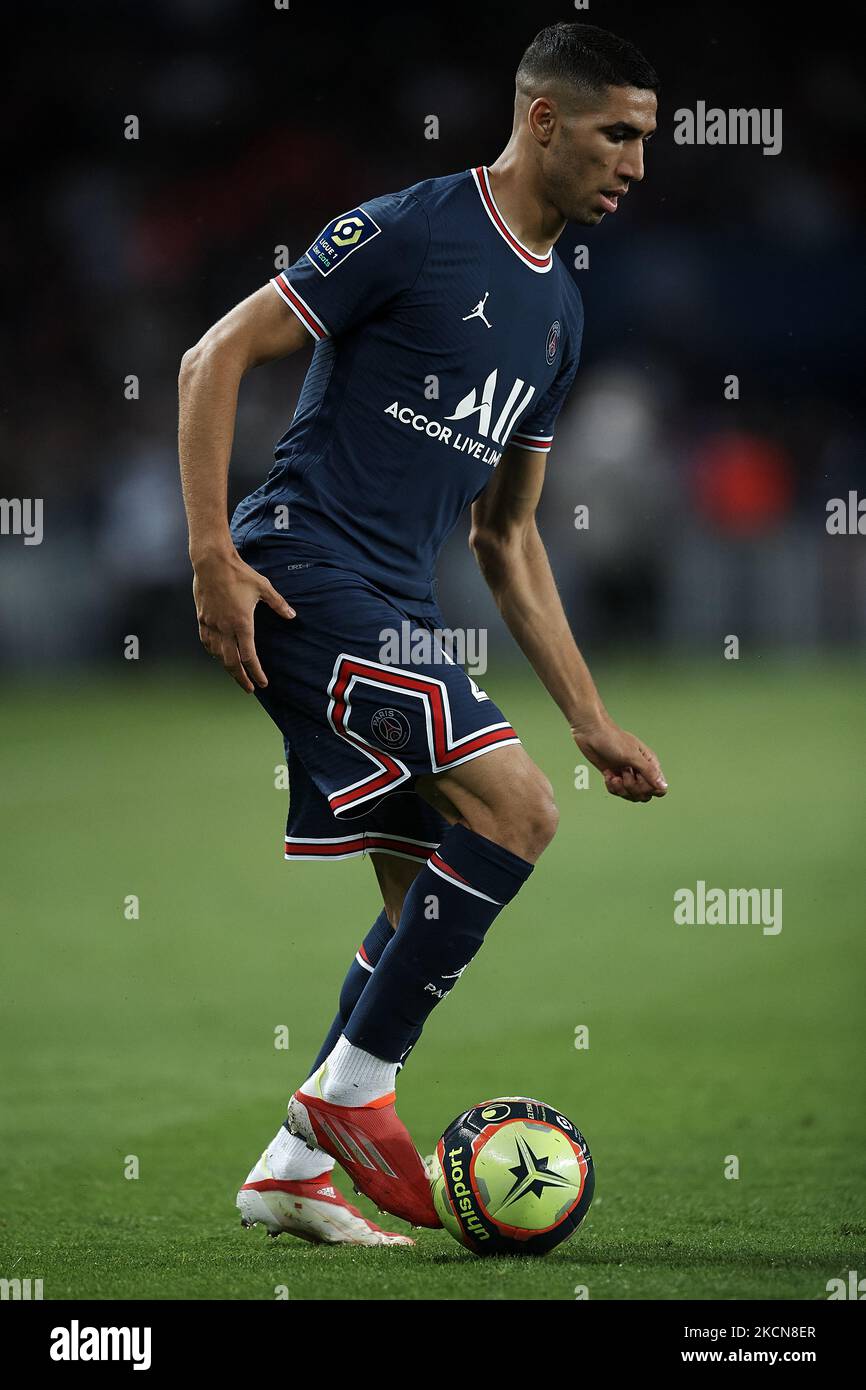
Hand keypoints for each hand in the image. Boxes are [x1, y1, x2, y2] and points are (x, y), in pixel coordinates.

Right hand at [192, 547, 294, 691]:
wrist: (211, 562)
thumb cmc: (239, 573)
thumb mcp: (264, 587)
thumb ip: (279, 604)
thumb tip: (292, 616)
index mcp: (242, 623)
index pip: (249, 657)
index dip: (256, 672)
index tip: (262, 683)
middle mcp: (225, 628)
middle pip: (232, 662)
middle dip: (242, 678)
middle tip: (250, 688)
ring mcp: (211, 624)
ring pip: (218, 655)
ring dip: (228, 668)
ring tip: (237, 675)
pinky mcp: (202, 619)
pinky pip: (207, 642)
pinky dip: (214, 653)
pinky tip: (218, 656)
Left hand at [571, 712, 667, 803]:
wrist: (591, 733)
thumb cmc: (612, 739)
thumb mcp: (632, 756)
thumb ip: (648, 772)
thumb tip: (663, 786)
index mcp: (650, 763)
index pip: (659, 788)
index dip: (650, 789)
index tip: (638, 779)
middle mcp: (640, 770)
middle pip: (645, 794)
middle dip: (633, 788)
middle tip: (624, 774)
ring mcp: (627, 774)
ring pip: (631, 795)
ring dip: (621, 788)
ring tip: (614, 776)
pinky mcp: (615, 776)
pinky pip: (618, 792)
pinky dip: (612, 787)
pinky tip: (608, 775)